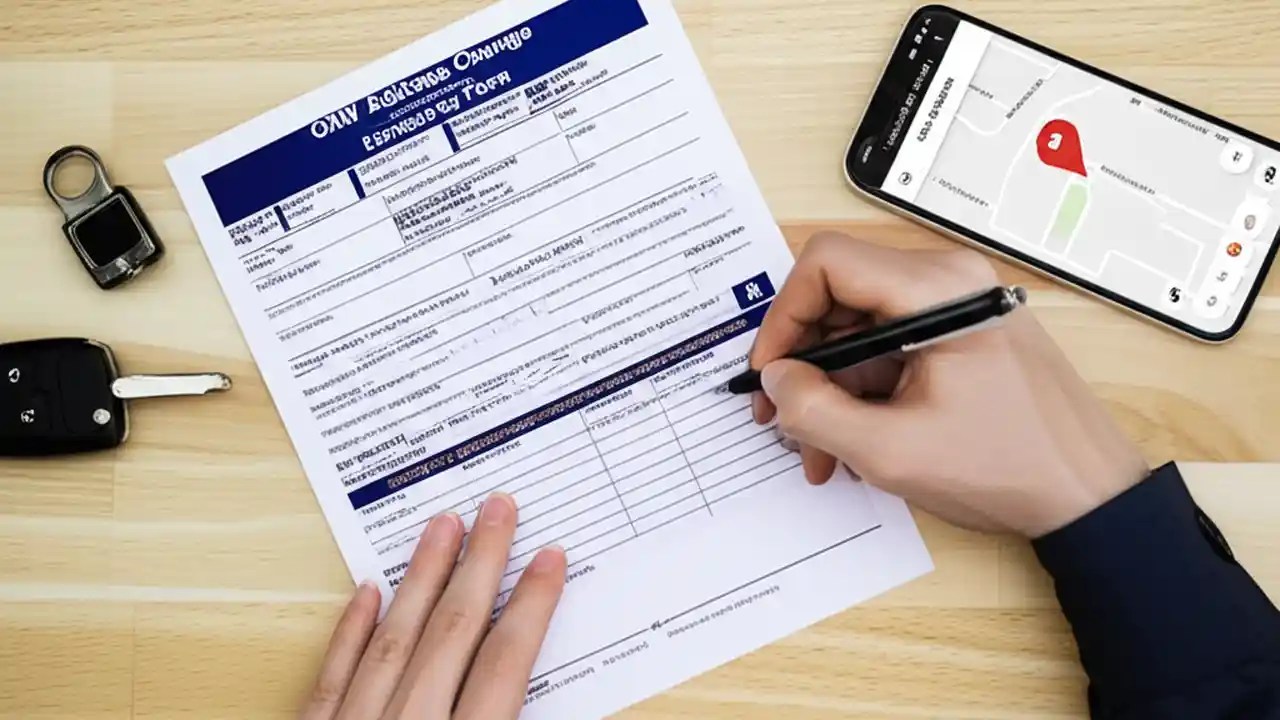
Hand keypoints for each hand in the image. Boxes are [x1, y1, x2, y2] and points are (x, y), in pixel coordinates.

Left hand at [300, 493, 566, 719]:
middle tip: (498, 509)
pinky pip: (333, 676)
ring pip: (393, 640)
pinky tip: (367, 591)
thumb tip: (529, 670)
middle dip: (481, 565)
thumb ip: (506, 714)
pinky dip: (352, 631)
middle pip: (452, 632)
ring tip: (442, 526)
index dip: (531, 606)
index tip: (549, 558)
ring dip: (422, 579)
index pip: (504, 663)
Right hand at [750, 232, 1148, 537]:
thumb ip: (814, 411)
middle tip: (779, 415)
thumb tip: (774, 379)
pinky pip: (890, 347)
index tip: (770, 373)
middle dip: (802, 361)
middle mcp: (949, 281)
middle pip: (840, 296)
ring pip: (860, 328)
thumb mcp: (890, 451)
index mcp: (938, 289)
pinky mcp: (961, 334)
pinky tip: (850, 442)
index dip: (783, 317)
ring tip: (819, 450)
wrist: (1090, 494)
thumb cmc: (1009, 467)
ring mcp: (958, 307)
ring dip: (829, 387)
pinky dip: (862, 391)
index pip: (826, 264)